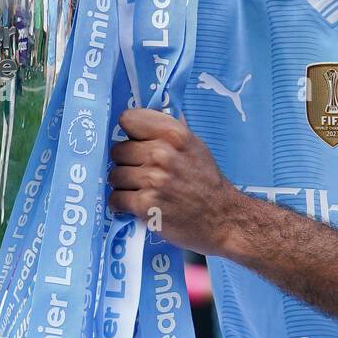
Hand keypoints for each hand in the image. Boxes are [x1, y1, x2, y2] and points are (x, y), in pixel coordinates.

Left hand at [107, 109, 242, 256]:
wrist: (222, 218)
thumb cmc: (207, 181)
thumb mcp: (194, 145)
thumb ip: (166, 132)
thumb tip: (138, 122)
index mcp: (174, 133)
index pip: (128, 119)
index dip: (129, 133)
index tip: (134, 142)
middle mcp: (162, 153)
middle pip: (118, 150)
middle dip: (125, 162)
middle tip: (139, 172)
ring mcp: (153, 180)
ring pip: (114, 175)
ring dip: (123, 185)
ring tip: (139, 190)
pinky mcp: (145, 205)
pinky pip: (115, 199)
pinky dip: (121, 204)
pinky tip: (134, 204)